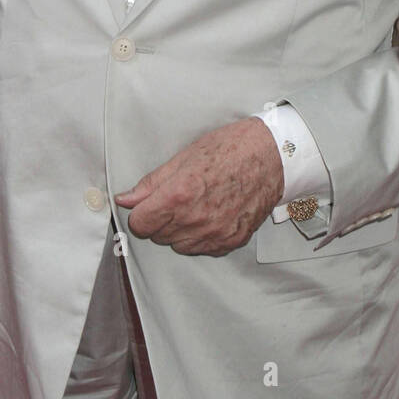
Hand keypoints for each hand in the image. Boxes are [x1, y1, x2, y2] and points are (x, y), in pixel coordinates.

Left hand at [115, 117, 284, 256]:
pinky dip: (202, 236)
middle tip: (177, 198)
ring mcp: (215, 234)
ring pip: (179, 245)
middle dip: (160, 220)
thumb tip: (125, 199)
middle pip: (158, 236)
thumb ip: (152, 183)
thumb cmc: (230, 148)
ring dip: (180, 230)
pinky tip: (211, 214)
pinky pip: (203, 249)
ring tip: (196, 205)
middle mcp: (196, 220)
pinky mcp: (232, 241)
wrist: (273, 155)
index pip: (139, 223)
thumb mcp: (185, 157)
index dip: (141, 211)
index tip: (149, 203)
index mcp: (179, 196)